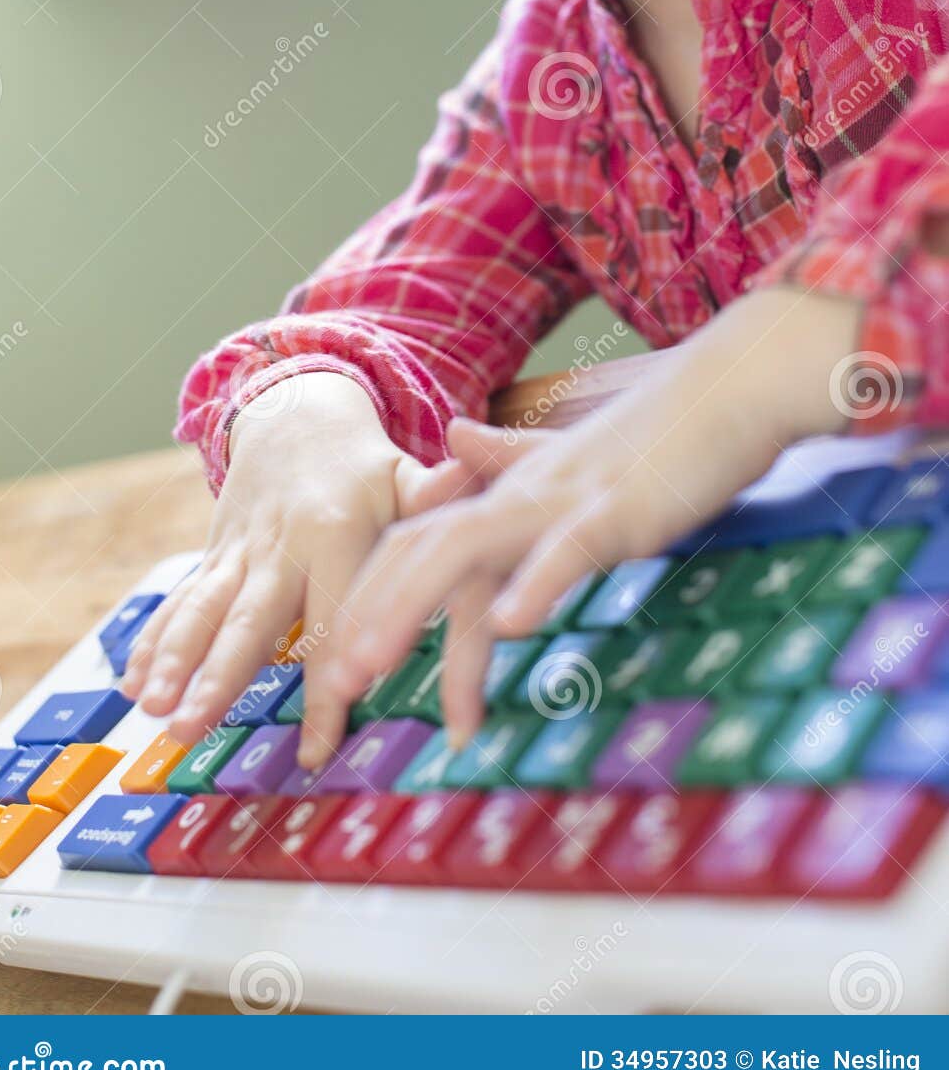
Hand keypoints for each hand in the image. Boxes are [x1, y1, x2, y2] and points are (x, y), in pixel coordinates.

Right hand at [118, 373, 485, 763]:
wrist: (296, 417)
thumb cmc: (365, 468)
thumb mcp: (404, 474)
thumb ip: (435, 492)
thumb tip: (467, 472)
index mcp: (335, 532)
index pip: (332, 620)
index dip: (326, 686)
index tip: (317, 748)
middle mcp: (280, 546)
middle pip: (249, 618)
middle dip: (218, 673)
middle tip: (190, 724)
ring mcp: (240, 552)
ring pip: (202, 609)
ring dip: (174, 660)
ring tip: (151, 708)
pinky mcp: (215, 556)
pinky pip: (181, 599)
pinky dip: (153, 639)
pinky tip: (131, 681)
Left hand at [325, 285, 863, 745]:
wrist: (734, 385)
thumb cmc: (663, 430)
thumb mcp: (571, 451)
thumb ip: (510, 452)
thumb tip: (457, 433)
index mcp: (510, 488)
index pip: (418, 540)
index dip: (372, 595)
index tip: (343, 659)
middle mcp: (520, 494)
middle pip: (420, 551)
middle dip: (370, 615)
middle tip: (335, 684)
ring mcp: (564, 500)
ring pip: (465, 549)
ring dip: (411, 608)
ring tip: (374, 664)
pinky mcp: (619, 510)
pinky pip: (565, 548)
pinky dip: (533, 584)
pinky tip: (509, 624)